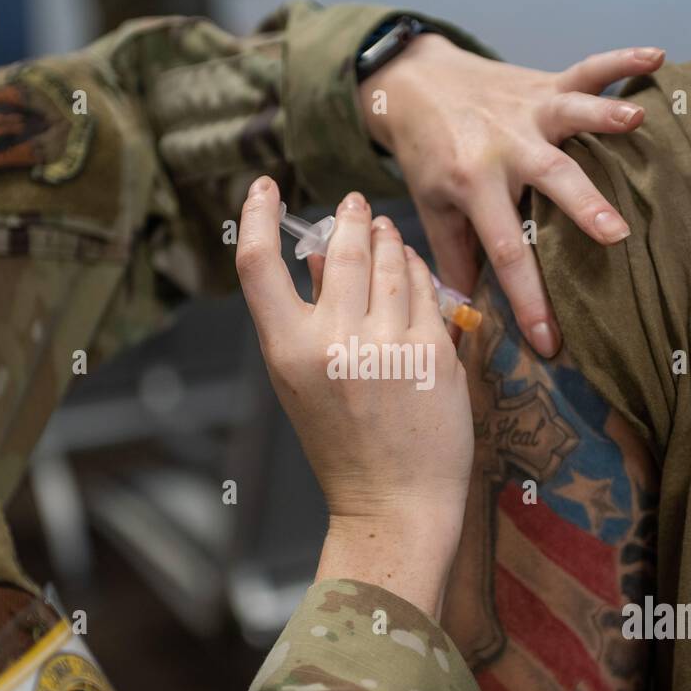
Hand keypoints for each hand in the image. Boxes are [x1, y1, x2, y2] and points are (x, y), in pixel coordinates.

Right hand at [235, 177, 471, 614]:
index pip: (258, 264)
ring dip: (386, 236)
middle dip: (347, 217)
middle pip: (339, 249)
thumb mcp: (302, 384)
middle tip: (353, 204)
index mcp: (287, 352)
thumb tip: (318, 253)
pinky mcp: (432, 351)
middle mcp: (334, 344)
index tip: (265, 186)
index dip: (259, 216)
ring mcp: (387, 346)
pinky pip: (424, 288)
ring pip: (388, 260)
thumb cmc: (345, 446)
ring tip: (383, 229)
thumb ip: (307, 319)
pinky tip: (412, 268)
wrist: (394, 504)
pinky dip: (417, 270)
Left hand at [360, 35, 664, 356]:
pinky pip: (585, 71)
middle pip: (547, 178)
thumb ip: (453, 258)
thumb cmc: (427, 155)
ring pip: (570, 114)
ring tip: (637, 120)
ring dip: (602, 116)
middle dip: (582, 205)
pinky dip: (620, 61)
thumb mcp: (431, 208)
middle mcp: (504, 147)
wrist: (413, 85)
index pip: (504, 251)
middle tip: (616, 235)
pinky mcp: (543, 85)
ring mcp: (527, 112)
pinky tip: (656, 56)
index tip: (551, 340)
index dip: (528, 298)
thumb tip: (468, 314)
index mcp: (473, 185)